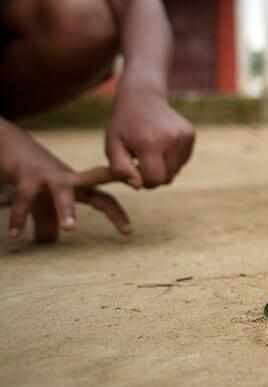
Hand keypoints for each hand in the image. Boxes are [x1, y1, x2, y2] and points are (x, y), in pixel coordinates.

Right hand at [0, 127, 130, 239]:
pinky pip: (24, 198)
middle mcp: (67, 179)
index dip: (116, 214)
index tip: (128, 233)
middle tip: (136, 183)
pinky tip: (14, 234)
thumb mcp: (43, 200)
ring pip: (62, 192)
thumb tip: (50, 241)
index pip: (104, 198)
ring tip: (71, 229)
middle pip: (96, 176)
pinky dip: (18, 216)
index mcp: (77, 186)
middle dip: (115, 178)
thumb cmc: (32, 177)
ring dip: (66, 209)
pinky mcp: (26, 176)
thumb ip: (50, 220)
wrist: (7, 145)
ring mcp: (48, 176)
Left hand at [106, 88, 194, 188]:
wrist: (142, 98)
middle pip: (168, 178)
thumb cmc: (123, 125)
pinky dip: (172, 159)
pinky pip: (183, 160)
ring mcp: (184, 136)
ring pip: (176, 170)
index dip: (143, 181)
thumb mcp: (112, 146)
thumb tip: (138, 186)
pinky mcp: (191, 134)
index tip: (134, 170)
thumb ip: (120, 169)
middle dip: (154, 176)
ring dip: (163, 167)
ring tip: (150, 151)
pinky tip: (161, 145)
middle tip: (141, 162)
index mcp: (149, 143)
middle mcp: (171, 139)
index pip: (155, 180)